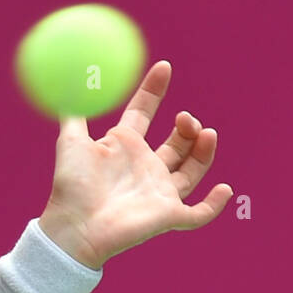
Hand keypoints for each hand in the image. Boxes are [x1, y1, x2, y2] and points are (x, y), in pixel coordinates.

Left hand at [37, 60, 233, 268]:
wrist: (73, 226)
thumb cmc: (71, 186)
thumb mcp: (70, 142)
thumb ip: (73, 113)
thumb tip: (68, 83)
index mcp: (123, 146)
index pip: (144, 112)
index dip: (154, 90)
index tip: (163, 67)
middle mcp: (144, 167)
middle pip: (176, 142)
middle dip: (185, 126)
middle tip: (184, 117)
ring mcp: (158, 192)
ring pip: (193, 170)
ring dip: (203, 152)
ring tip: (204, 133)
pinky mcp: (167, 216)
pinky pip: (198, 213)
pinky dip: (214, 204)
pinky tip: (224, 188)